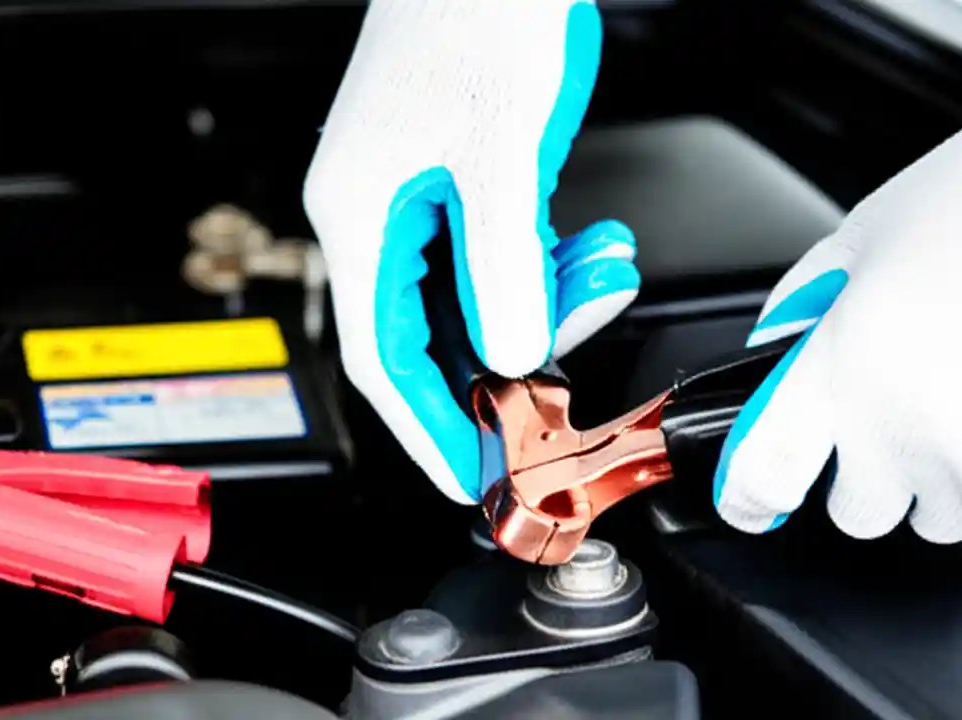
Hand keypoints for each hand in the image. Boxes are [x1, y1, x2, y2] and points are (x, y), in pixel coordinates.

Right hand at [304, 0, 637, 503]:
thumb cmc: (478, 12)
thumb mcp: (500, 153)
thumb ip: (503, 267)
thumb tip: (509, 355)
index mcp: (361, 214)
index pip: (382, 359)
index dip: (426, 427)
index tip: (471, 472)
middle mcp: (379, 209)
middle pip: (433, 332)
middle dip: (506, 363)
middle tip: (562, 385)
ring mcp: (418, 191)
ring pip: (475, 292)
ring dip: (542, 302)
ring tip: (600, 278)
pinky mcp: (458, 174)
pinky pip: (495, 250)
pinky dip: (545, 263)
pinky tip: (588, 249)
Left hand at [713, 17, 961, 565]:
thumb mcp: (871, 231)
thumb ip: (807, 302)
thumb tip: (774, 349)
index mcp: (843, 358)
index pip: (763, 468)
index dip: (747, 495)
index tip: (751, 502)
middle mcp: (898, 424)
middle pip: (857, 509)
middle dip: (876, 473)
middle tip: (921, 408)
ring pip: (937, 519)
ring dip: (952, 480)